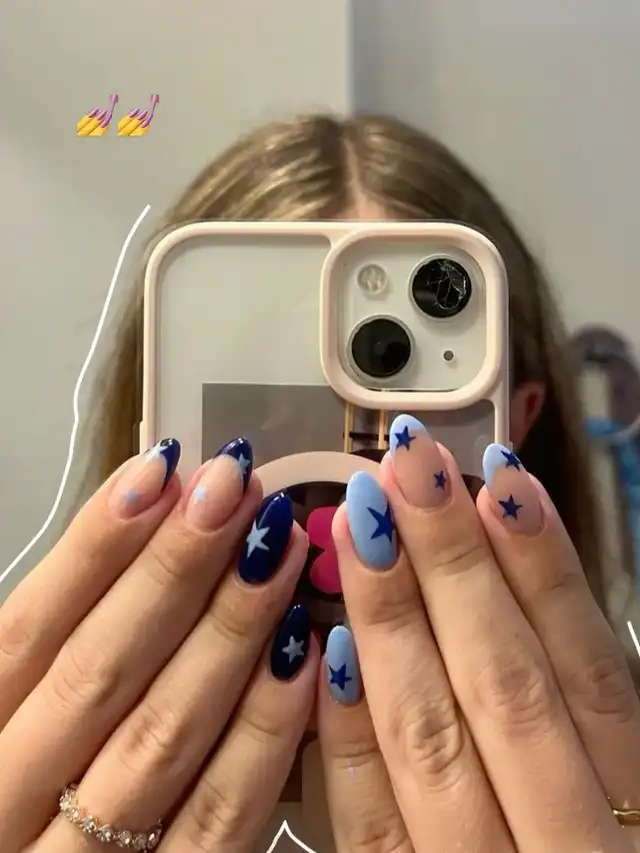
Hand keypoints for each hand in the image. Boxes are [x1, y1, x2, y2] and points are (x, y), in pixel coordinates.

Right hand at [0, 438, 316, 851]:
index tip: (163, 470)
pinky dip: (264, 734)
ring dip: (230, 634)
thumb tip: (152, 508)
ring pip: (162, 738)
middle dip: (175, 571)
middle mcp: (11, 801)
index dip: (96, 546)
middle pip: (99, 673)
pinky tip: (303, 655)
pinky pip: (219, 818)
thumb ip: (69, 630)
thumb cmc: (36, 769)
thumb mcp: (22, 701)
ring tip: (280, 550)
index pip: (29, 629)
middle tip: (239, 493)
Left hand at [319, 414, 639, 852]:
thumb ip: (595, 706)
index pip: (591, 672)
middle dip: (454, 566)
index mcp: (636, 816)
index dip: (545, 569)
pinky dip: (347, 738)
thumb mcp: (628, 784)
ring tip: (361, 520)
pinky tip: (324, 646)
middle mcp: (568, 851)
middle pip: (505, 687)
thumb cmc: (598, 843)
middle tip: (410, 466)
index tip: (497, 478)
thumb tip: (535, 574)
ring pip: (432, 739)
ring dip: (392, 622)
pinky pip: (370, 826)